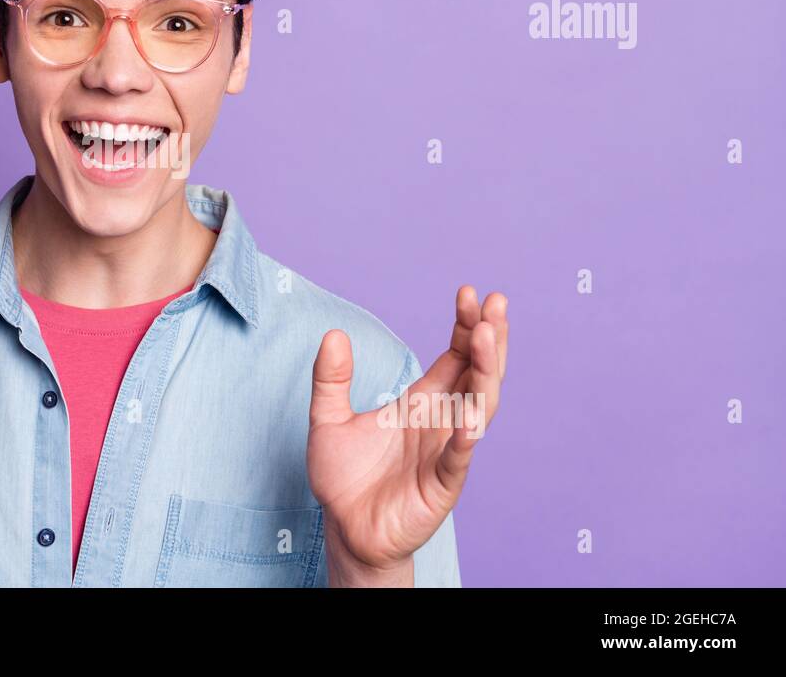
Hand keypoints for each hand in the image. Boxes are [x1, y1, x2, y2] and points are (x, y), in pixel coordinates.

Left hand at [307, 285, 507, 584]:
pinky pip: (459, 458)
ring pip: (479, 407)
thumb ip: (330, 380)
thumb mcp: (327, 420)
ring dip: (487, 372)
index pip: (455, 357)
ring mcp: (446, 451)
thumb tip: (333, 334)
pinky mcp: (442, 485)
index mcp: (421, 402)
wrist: (344, 529)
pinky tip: (471, 414)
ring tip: (489, 336)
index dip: (466, 327)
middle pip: (478, 373)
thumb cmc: (343, 478)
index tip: (469, 294)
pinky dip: (467, 436)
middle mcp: (441, 422)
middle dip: (490, 339)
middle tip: (495, 302)